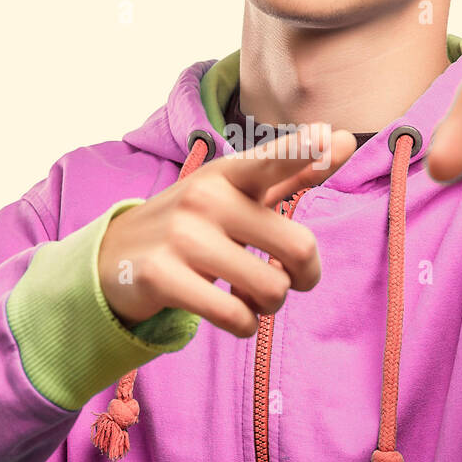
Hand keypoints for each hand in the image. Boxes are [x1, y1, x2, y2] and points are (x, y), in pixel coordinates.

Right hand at [99, 124, 357, 336]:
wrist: (115, 256)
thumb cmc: (195, 223)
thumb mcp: (238, 192)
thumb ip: (292, 169)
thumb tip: (347, 139)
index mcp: (229, 173)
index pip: (272, 159)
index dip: (303, 150)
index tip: (328, 137)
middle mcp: (206, 198)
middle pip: (299, 247)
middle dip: (305, 277)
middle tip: (288, 279)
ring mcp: (182, 236)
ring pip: (271, 289)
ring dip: (270, 305)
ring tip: (249, 295)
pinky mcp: (163, 276)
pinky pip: (235, 316)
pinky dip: (244, 325)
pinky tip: (231, 313)